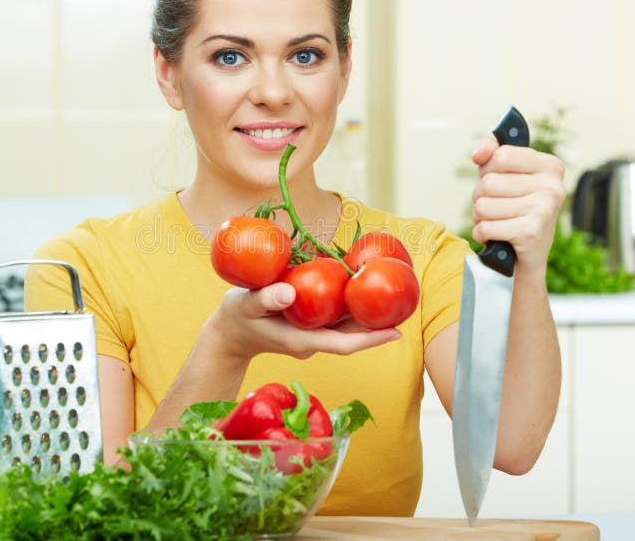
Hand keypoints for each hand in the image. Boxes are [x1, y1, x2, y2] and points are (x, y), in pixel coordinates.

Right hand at [200, 282, 401, 362]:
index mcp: (302, 341)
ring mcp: (311, 335)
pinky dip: (351, 307)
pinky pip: (336, 319)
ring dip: (368, 316)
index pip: (343, 344)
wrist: (228, 333)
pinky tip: (361, 289)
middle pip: (352, 336)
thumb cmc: (236, 318)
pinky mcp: (309, 326)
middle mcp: (312, 340)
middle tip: (406, 307)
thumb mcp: (244, 305)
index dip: (371, 339)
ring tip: (393, 297)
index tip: (396, 332)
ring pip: (346, 328)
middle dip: (379, 325)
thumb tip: (291, 291)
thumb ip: (265, 298)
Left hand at [470, 139, 565, 274]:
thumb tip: (478, 152)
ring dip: (480, 218)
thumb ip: (491, 153)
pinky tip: (496, 237)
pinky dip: (482, 234)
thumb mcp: (506, 175)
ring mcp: (543, 210)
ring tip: (498, 223)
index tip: (498, 180)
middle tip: (498, 209)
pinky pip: (485, 227)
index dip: (488, 170)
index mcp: (550, 166)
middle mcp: (552, 186)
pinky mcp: (530, 233)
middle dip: (482, 198)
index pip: (501, 155)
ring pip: (482, 205)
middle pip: (488, 183)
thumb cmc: (513, 210)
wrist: (527, 257)